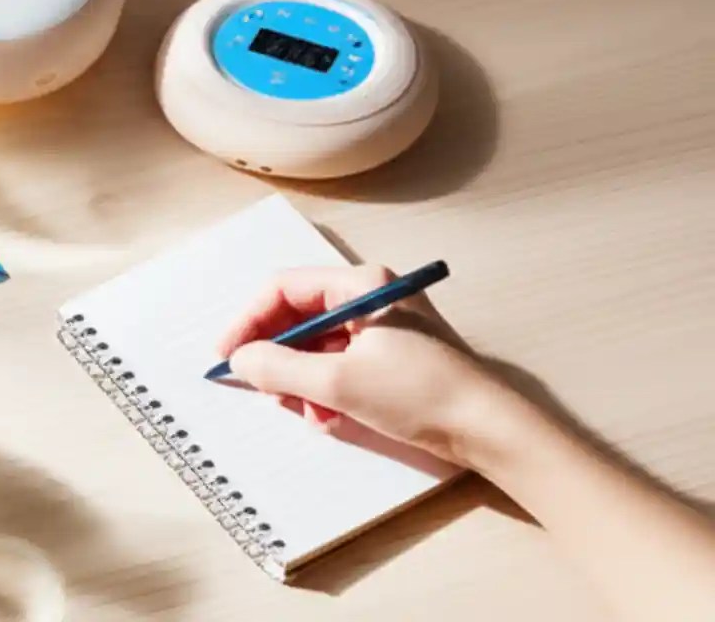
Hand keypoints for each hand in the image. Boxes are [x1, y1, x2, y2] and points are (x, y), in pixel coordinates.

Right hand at [217, 265, 532, 467]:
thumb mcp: (339, 383)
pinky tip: (333, 418)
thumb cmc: (422, 394)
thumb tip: (240, 359)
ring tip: (313, 412)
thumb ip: (281, 367)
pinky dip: (326, 393)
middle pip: (297, 319)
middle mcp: (368, 299)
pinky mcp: (387, 359)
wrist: (488, 430)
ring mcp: (379, 329)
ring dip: (303, 383)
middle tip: (268, 391)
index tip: (227, 356)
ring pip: (314, 348)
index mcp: (359, 286)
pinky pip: (337, 367)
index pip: (283, 289)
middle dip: (278, 358)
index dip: (248, 322)